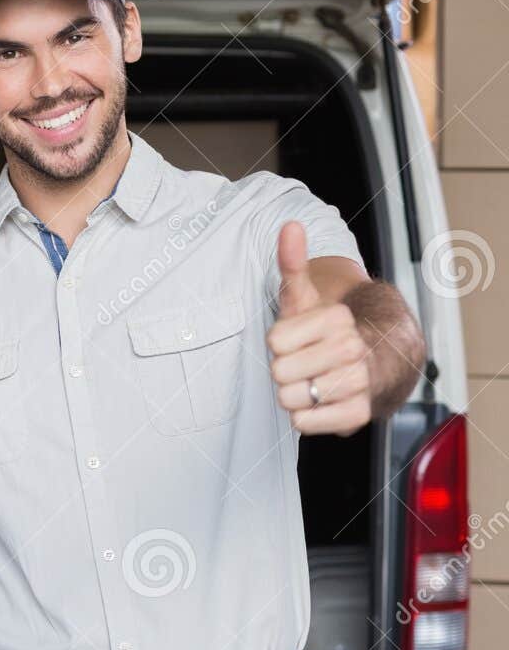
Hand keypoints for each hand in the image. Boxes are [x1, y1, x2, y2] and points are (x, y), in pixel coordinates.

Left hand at [268, 221, 371, 435]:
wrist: (374, 362)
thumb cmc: (326, 331)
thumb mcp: (305, 297)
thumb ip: (292, 263)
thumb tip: (290, 226)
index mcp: (337, 319)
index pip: (274, 341)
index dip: (280, 343)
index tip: (299, 338)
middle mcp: (353, 349)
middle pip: (279, 372)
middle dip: (285, 369)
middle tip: (305, 362)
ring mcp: (358, 383)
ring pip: (289, 399)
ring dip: (294, 393)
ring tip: (313, 380)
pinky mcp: (357, 415)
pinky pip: (303, 423)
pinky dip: (305, 417)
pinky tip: (321, 402)